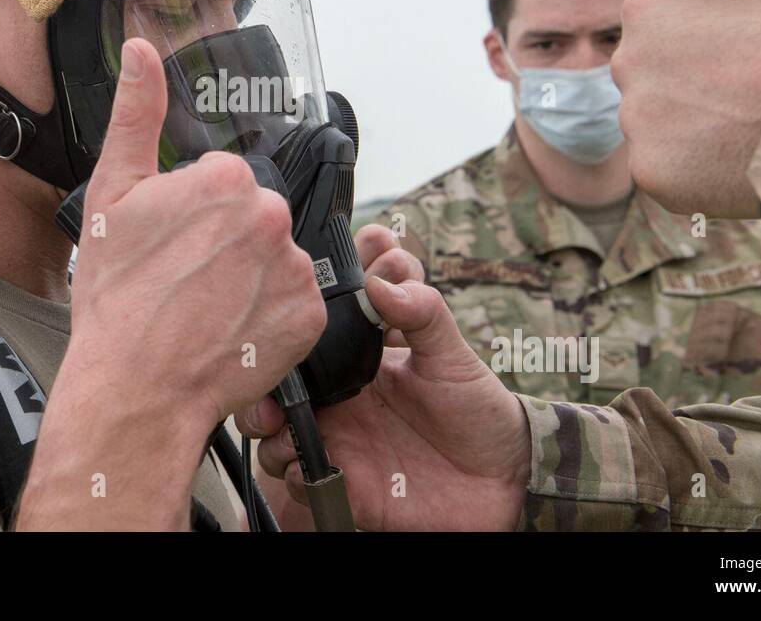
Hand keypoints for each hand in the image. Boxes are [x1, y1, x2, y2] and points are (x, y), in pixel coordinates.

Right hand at [19, 38, 324, 529]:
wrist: (135, 386)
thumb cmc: (116, 295)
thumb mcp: (111, 196)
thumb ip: (136, 116)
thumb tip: (140, 48)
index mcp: (227, 178)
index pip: (223, 182)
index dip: (192, 216)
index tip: (169, 248)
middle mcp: (273, 216)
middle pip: (255, 219)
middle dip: (226, 244)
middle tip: (185, 282)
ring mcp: (296, 268)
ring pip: (276, 260)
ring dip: (251, 279)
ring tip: (207, 312)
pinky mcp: (310, 316)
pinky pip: (295, 303)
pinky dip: (270, 317)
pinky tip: (232, 331)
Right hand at [237, 224, 531, 531]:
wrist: (499, 478)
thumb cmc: (477, 410)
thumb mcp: (453, 354)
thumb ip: (422, 311)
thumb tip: (381, 279)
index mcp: (359, 359)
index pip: (312, 330)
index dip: (295, 318)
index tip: (302, 302)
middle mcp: (339, 397)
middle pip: (276, 380)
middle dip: (260, 373)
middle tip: (273, 368)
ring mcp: (337, 437)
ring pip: (272, 429)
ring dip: (266, 423)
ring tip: (282, 422)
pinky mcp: (342, 482)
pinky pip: (298, 478)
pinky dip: (294, 470)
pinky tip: (311, 462)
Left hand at [613, 0, 760, 216]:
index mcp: (645, 7)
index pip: (671, 43)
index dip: (721, 53)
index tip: (758, 52)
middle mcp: (625, 60)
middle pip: (663, 88)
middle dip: (707, 93)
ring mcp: (637, 119)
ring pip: (670, 133)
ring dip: (708, 135)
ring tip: (759, 124)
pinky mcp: (654, 174)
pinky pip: (675, 178)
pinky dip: (707, 177)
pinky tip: (745, 160)